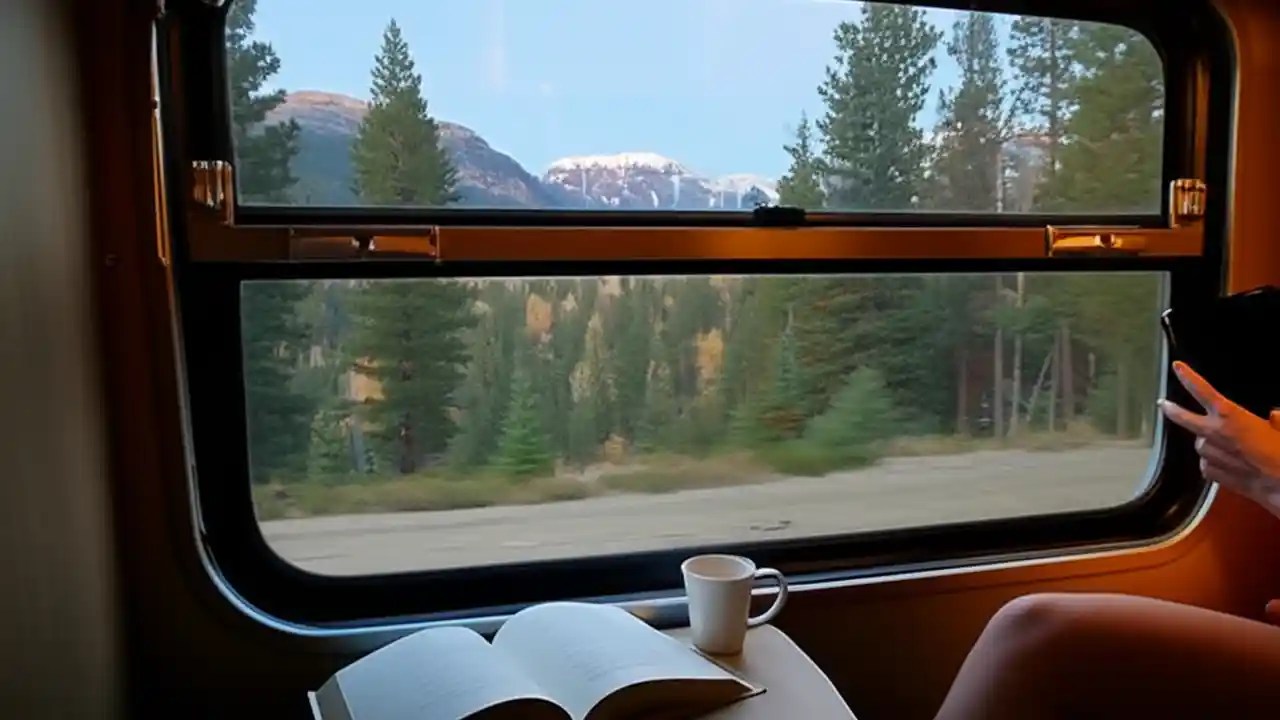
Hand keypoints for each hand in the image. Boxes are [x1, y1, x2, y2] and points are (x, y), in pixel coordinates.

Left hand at [1158, 361, 1279, 520]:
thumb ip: (1276, 420)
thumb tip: (1274, 416)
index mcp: (1229, 416)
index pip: (1203, 391)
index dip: (1189, 377)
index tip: (1177, 367)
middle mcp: (1213, 433)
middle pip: (1184, 418)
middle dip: (1173, 410)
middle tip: (1164, 404)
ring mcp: (1208, 453)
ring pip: (1201, 443)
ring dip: (1210, 443)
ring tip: (1235, 451)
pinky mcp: (1208, 472)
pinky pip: (1207, 462)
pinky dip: (1216, 462)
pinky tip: (1233, 466)